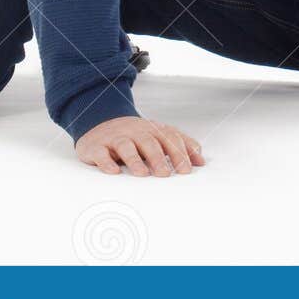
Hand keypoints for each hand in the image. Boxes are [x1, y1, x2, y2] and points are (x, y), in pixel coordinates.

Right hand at [75, 115, 205, 175]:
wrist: (99, 124)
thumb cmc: (135, 136)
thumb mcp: (157, 137)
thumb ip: (180, 146)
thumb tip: (201, 161)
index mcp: (151, 129)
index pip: (168, 137)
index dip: (178, 152)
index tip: (186, 170)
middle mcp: (134, 131)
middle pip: (148, 141)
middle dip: (157, 157)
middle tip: (165, 174)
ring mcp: (115, 138)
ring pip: (125, 145)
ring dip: (134, 159)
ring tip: (142, 174)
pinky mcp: (96, 147)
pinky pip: (101, 153)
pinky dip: (107, 162)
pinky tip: (114, 171)